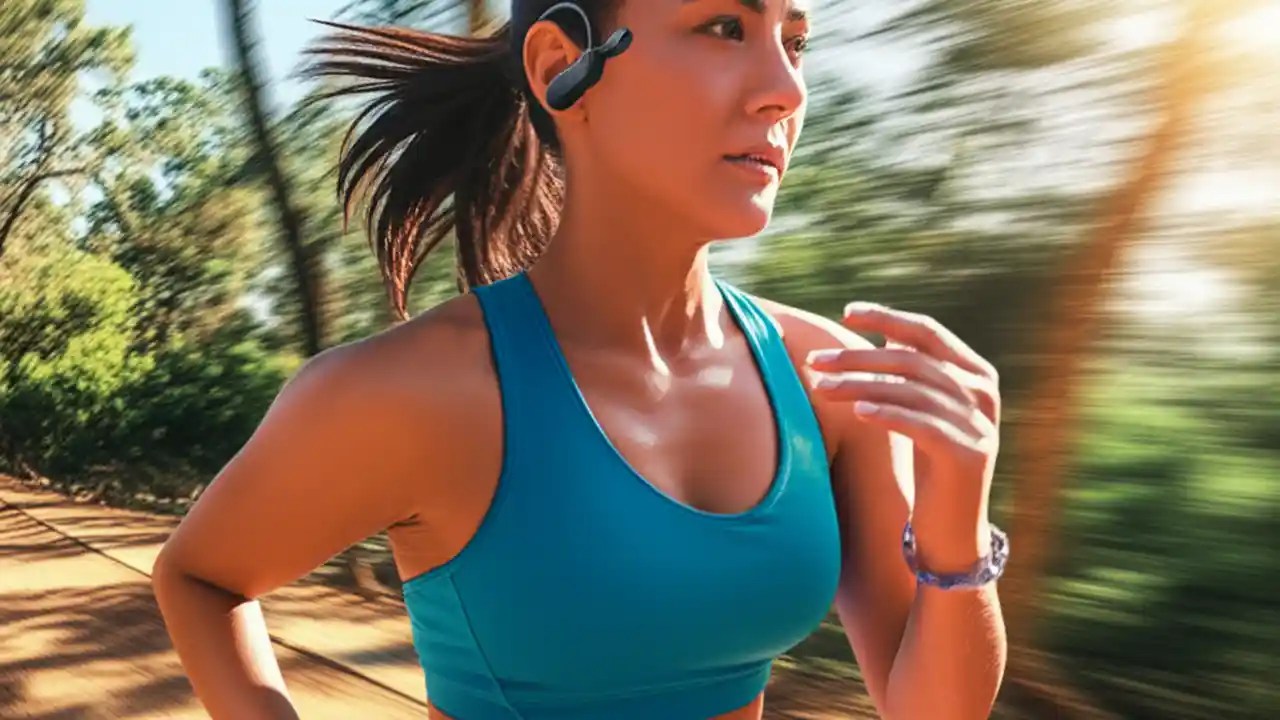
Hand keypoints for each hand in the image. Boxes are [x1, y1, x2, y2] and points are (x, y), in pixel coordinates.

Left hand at [807, 302, 1001, 571]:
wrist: (953, 528)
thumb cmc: (931, 463)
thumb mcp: (924, 412)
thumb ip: (913, 374)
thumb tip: (883, 336)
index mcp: (976, 373)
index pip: (928, 331)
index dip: (887, 318)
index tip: (847, 313)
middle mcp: (983, 393)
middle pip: (912, 360)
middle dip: (857, 357)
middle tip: (814, 361)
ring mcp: (980, 424)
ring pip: (910, 390)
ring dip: (859, 385)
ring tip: (820, 389)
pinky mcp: (968, 455)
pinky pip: (920, 425)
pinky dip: (887, 413)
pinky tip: (857, 412)